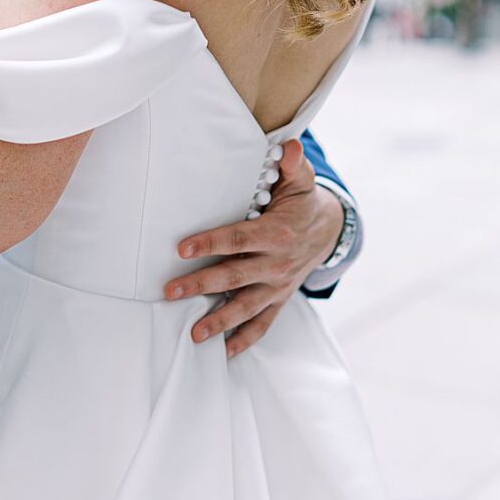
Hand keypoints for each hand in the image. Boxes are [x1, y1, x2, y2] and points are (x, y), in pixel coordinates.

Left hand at [166, 140, 343, 355]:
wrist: (330, 231)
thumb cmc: (302, 202)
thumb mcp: (300, 181)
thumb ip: (292, 166)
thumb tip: (290, 146)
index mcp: (276, 233)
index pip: (237, 238)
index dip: (210, 242)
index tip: (181, 248)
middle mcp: (277, 264)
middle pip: (234, 276)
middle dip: (201, 284)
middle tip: (169, 291)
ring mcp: (278, 285)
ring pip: (246, 306)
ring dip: (220, 321)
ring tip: (195, 333)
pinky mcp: (279, 299)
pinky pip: (263, 323)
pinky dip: (245, 339)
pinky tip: (224, 352)